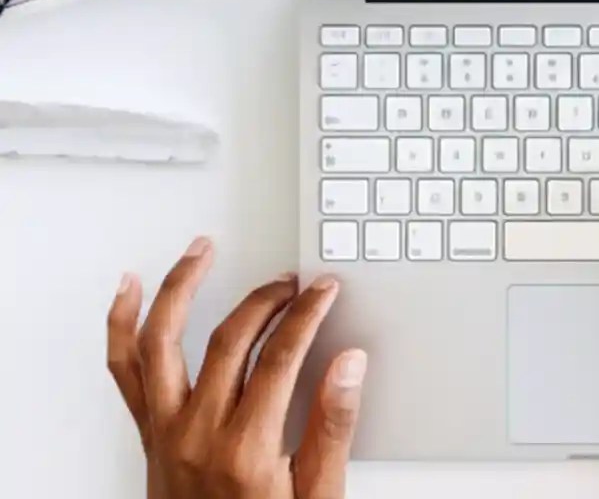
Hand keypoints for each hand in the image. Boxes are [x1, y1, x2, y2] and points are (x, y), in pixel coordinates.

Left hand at [107, 238, 365, 498]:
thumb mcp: (320, 496)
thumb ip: (332, 427)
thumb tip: (349, 367)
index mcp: (246, 449)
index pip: (282, 356)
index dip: (308, 314)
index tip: (325, 292)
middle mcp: (197, 435)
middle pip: (229, 339)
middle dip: (265, 299)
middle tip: (292, 283)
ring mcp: (165, 432)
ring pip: (160, 341)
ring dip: (179, 288)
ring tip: (199, 252)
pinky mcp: (150, 436)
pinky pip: (125, 370)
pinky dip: (121, 325)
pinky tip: (129, 292)